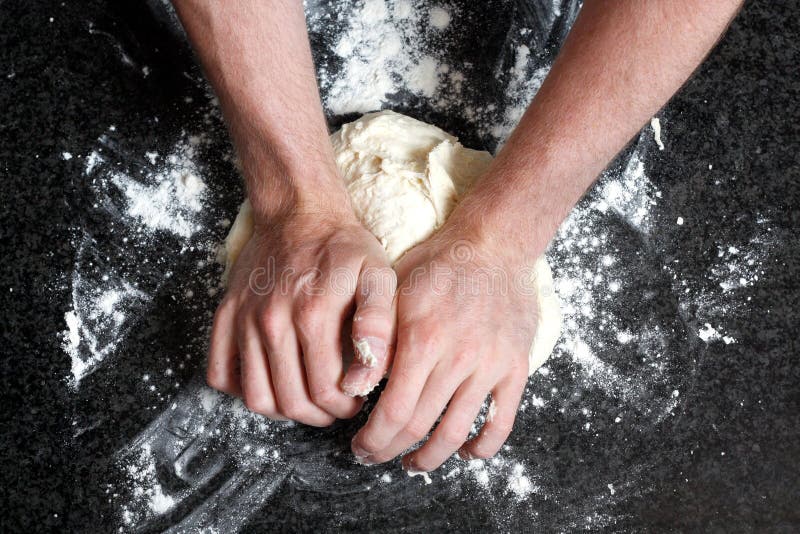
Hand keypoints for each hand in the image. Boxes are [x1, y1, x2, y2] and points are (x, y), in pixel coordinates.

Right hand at [207, 207, 396, 426]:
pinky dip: (241, 390)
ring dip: (283, 411)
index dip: (345, 406)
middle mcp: (272, 321)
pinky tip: (270, 380)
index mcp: (313, 315)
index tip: (355, 399)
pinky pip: (220, 374)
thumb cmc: (344, 248)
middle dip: (319, 415)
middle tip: (334, 405)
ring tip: (305, 399)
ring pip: (256, 397)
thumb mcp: (378, 276)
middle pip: (291, 401)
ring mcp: (244, 320)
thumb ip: (378, 326)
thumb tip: (366, 375)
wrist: (300, 212)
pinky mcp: (226, 316)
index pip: (326, 391)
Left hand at [349, 228, 536, 469]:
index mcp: (422, 340)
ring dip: (431, 458)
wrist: (492, 245)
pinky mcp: (515, 368)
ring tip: (413, 463)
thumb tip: (354, 389)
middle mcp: (457, 359)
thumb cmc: (437, 265)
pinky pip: (501, 422)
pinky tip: (464, 452)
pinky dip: (482, 447)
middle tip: (376, 457)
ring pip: (457, 433)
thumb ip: (376, 341)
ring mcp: (490, 366)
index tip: (360, 448)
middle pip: (420, 428)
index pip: (393, 412)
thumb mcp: (392, 291)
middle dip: (390, 451)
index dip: (373, 440)